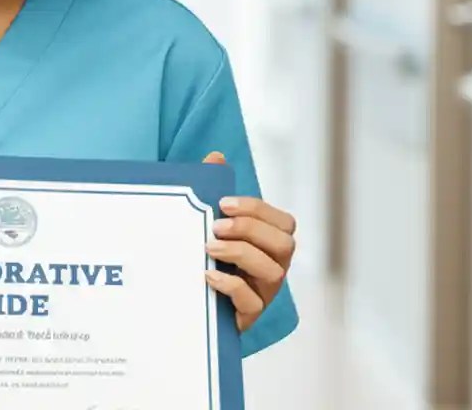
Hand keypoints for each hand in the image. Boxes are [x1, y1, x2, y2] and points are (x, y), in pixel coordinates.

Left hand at [201, 151, 296, 331]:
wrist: (187, 301)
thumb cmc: (206, 257)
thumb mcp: (207, 223)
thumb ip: (213, 190)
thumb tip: (216, 157)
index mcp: (269, 243)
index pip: (282, 221)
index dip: (257, 210)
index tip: (224, 204)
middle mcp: (273, 266)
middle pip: (285, 244)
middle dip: (251, 230)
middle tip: (216, 227)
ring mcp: (264, 292)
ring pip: (274, 271)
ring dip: (242, 254)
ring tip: (210, 247)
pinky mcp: (248, 314)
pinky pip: (252, 302)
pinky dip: (232, 285)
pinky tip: (209, 275)